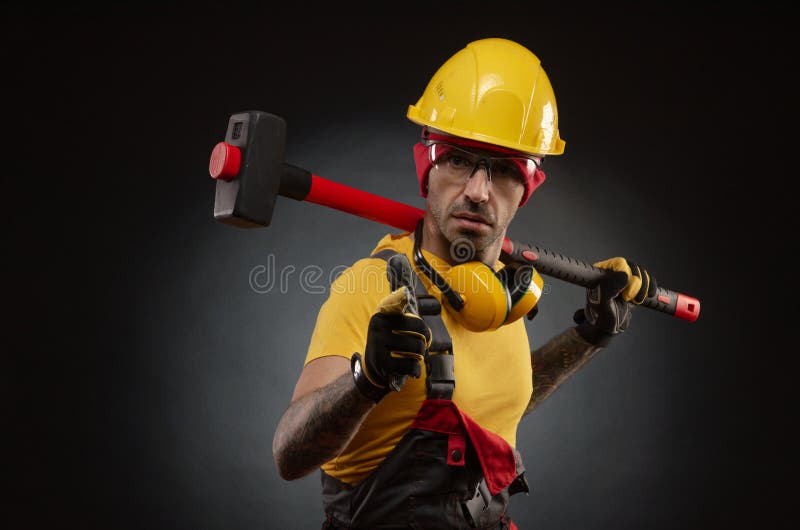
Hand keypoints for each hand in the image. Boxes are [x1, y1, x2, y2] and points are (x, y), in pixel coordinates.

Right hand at [351, 287, 431, 401]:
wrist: (371, 367)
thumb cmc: (388, 341)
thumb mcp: (389, 322)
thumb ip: (397, 306)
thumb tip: (404, 290)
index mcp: (381, 315)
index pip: (413, 318)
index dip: (423, 328)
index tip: (424, 334)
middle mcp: (378, 327)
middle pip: (419, 334)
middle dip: (424, 343)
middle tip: (422, 347)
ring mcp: (378, 345)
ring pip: (416, 349)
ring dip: (420, 356)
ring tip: (416, 357)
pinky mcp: (382, 364)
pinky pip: (410, 365)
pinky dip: (415, 370)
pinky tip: (412, 370)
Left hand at [573, 257, 656, 346]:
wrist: (609, 328)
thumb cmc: (601, 317)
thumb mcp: (602, 303)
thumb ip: (609, 288)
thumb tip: (625, 275)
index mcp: (601, 273)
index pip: (619, 263)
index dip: (627, 275)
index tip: (624, 292)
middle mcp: (612, 273)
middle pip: (633, 266)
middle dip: (636, 283)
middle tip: (629, 298)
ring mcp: (623, 279)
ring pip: (641, 272)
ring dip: (644, 287)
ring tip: (635, 300)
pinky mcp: (633, 285)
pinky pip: (647, 279)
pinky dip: (651, 286)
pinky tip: (650, 294)